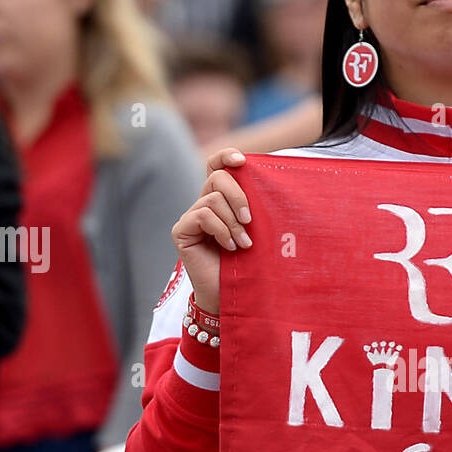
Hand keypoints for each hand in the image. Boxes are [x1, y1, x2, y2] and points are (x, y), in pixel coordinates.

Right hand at [171, 148, 251, 316]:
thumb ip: (254, 208)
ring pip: (213, 199)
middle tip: (250, 221)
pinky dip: (221, 230)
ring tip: (244, 244)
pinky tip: (229, 247)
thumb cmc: (247, 264)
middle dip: (238, 196)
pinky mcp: (181, 231)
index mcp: (221, 200)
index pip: (216, 166)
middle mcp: (203, 204)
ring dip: (233, 222)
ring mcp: (190, 217)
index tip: (243, 160)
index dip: (226, 157)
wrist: (230, 295)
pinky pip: (202, 216)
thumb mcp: (255, 231)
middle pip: (217, 178)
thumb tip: (269, 183)